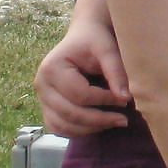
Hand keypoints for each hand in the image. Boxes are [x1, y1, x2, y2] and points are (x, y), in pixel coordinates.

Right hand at [34, 20, 129, 136]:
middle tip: (124, 120)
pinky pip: (60, 128)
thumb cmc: (95, 40)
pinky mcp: (47, 108)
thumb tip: (125, 98)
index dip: (104, 100)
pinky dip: (79, 131)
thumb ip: (115, 71)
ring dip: (91, 128)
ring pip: (64, 126)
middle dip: (99, 119)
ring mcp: (41, 99)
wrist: (83, 36)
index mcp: (52, 67)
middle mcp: (41, 84)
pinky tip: (99, 124)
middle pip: (70, 113)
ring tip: (114, 122)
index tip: (126, 98)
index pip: (80, 94)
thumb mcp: (107, 49)